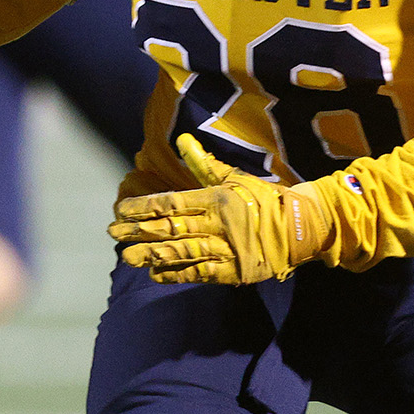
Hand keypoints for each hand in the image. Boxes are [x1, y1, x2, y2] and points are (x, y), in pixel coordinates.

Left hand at [107, 134, 332, 284]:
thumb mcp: (234, 177)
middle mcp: (216, 224)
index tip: (120, 210)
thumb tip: (181, 139)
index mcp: (215, 199)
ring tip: (127, 257)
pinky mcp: (233, 270)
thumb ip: (204, 163)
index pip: (172, 202)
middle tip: (112, 233)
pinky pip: (200, 273)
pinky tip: (155, 273)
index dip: (144, 207)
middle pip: (171, 228)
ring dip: (152, 254)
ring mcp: (224, 249)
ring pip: (181, 252)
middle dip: (139, 231)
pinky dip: (177, 274)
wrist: (300, 227)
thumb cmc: (263, 199)